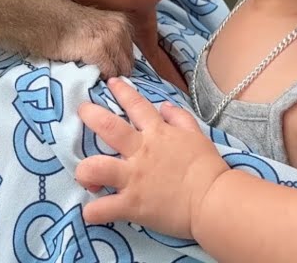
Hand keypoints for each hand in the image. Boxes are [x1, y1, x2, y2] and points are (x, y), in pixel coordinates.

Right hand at [53, 8, 133, 78]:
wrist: (47, 21)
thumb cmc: (67, 27)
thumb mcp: (97, 27)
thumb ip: (111, 40)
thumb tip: (118, 63)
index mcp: (122, 22)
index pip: (130, 54)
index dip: (121, 66)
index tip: (112, 75)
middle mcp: (120, 28)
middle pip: (128, 63)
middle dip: (118, 74)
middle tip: (105, 82)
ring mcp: (110, 38)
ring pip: (120, 70)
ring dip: (109, 78)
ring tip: (97, 80)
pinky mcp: (98, 49)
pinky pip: (108, 72)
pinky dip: (101, 79)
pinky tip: (91, 76)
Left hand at [74, 77, 228, 238]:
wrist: (214, 200)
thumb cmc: (208, 168)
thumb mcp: (197, 135)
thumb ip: (180, 119)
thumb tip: (165, 106)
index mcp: (157, 134)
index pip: (136, 105)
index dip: (122, 91)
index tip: (111, 83)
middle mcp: (141, 152)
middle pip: (108, 127)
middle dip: (91, 116)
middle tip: (82, 111)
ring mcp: (133, 178)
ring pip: (96, 167)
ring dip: (84, 170)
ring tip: (83, 174)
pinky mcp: (132, 204)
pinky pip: (104, 208)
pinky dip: (94, 212)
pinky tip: (90, 213)